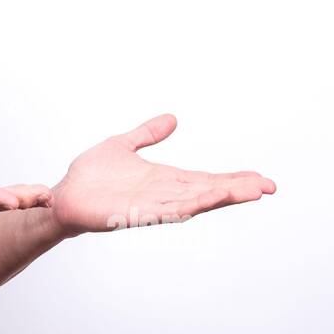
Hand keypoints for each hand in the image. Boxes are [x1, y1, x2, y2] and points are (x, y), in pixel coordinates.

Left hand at [50, 113, 275, 236]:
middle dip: (238, 190)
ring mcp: (152, 206)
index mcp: (164, 179)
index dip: (233, 179)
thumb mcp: (123, 145)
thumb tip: (172, 119)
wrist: (63, 195)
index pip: (206, 179)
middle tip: (270, 186)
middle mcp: (163, 194)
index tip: (261, 178)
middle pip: (208, 192)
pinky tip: (207, 199)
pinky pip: (166, 211)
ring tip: (250, 192)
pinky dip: (187, 205)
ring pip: (194, 202)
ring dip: (222, 197)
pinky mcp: (135, 214)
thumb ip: (147, 133)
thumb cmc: (90, 176)